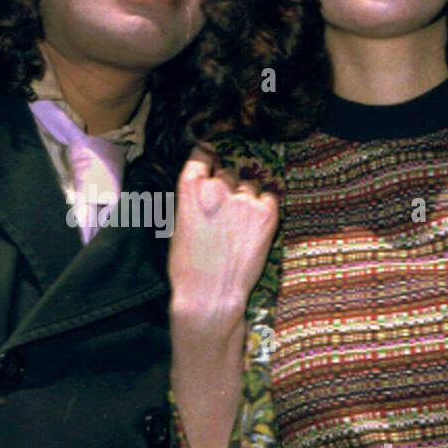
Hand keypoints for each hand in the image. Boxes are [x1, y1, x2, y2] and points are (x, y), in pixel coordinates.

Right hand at [169, 145, 278, 333]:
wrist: (210, 294)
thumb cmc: (187, 267)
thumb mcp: (179, 224)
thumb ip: (194, 199)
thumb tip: (208, 185)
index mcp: (190, 188)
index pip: (202, 154)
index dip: (209, 156)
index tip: (213, 160)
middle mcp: (218, 187)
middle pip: (228, 172)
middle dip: (227, 186)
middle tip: (226, 212)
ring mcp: (244, 199)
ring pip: (250, 185)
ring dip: (246, 198)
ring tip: (240, 226)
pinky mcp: (267, 213)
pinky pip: (269, 198)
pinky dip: (264, 208)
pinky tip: (254, 228)